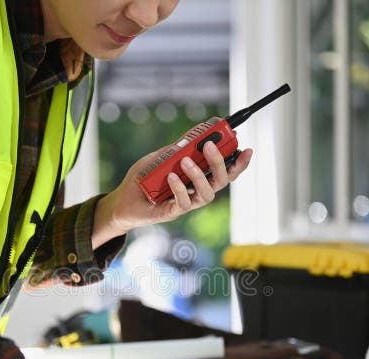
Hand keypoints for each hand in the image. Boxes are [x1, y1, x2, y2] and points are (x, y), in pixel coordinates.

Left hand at [93, 142, 252, 247]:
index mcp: (198, 178)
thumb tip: (193, 135)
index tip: (246, 149)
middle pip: (220, 182)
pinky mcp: (172, 213)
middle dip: (220, 163)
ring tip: (186, 161)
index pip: (224, 172)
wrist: (122, 200)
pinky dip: (179, 188)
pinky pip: (183, 203)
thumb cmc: (143, 178)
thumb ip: (176, 148)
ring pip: (206, 194)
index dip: (238, 163)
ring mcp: (186, 203)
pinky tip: (171, 177)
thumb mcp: (159, 157)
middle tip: (210, 146)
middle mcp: (196, 192)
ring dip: (199, 176)